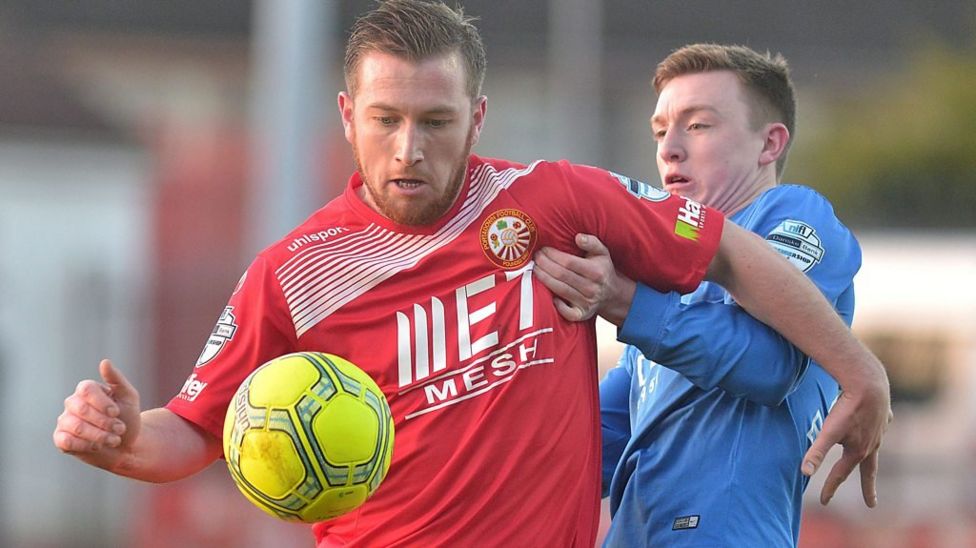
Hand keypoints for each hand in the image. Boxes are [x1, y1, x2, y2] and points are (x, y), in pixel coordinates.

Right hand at [53, 359, 141, 471]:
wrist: (126, 446)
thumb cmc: (127, 418)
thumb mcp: (128, 397)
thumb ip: (117, 379)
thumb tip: (104, 362)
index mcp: (86, 389)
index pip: (86, 389)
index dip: (102, 402)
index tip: (116, 412)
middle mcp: (72, 403)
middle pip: (81, 409)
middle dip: (105, 422)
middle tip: (120, 428)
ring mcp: (65, 421)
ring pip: (76, 427)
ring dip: (100, 436)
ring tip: (115, 439)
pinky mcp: (61, 439)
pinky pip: (67, 441)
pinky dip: (87, 445)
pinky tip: (98, 446)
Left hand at [533, 233, 634, 324]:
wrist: (612, 294)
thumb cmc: (601, 269)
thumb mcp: (602, 252)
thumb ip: (591, 242)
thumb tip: (578, 237)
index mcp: (596, 271)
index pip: (569, 262)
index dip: (553, 255)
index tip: (543, 249)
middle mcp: (592, 288)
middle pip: (561, 275)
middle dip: (544, 265)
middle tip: (535, 258)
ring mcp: (587, 302)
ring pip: (559, 290)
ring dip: (543, 279)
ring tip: (535, 269)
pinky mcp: (581, 314)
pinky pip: (566, 312)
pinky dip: (555, 304)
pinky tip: (546, 293)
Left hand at [801, 371, 891, 506]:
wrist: (869, 384)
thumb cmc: (847, 409)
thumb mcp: (829, 431)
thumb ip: (816, 452)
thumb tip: (804, 473)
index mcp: (858, 451)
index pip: (840, 475)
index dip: (829, 488)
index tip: (824, 502)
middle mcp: (872, 444)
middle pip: (868, 470)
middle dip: (868, 487)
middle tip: (871, 504)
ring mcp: (880, 430)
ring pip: (875, 446)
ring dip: (872, 456)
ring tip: (868, 460)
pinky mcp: (883, 415)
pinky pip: (881, 425)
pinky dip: (879, 428)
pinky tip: (879, 425)